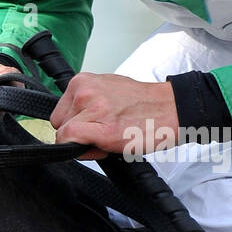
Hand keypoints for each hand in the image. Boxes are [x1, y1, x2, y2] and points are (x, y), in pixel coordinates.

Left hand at [49, 72, 180, 159]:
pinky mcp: (102, 128)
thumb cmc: (143, 104)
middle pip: (59, 123)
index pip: (60, 111)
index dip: (73, 125)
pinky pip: (70, 141)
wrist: (171, 108)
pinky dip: (82, 150)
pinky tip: (104, 146)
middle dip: (76, 133)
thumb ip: (85, 103)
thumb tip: (71, 122)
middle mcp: (84, 91)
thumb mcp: (107, 91)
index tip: (91, 128)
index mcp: (83, 81)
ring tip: (108, 137)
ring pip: (64, 134)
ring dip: (83, 142)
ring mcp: (92, 108)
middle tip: (102, 133)